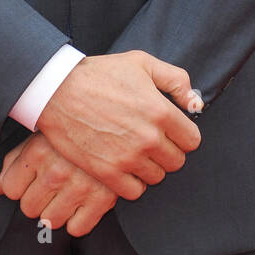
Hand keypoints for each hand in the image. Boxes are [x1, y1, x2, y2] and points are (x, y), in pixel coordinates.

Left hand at [0, 133, 117, 235]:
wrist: (118, 122)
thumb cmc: (75, 130)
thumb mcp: (41, 136)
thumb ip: (14, 162)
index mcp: (37, 151)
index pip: (10, 190)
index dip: (20, 186)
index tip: (33, 177)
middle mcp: (56, 171)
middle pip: (28, 208)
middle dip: (38, 199)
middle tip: (53, 184)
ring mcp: (79, 187)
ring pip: (51, 221)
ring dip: (57, 211)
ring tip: (68, 192)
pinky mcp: (102, 200)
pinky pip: (77, 228)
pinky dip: (79, 220)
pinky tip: (83, 202)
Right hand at [35, 50, 201, 198]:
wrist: (57, 90)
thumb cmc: (99, 74)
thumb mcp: (142, 63)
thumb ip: (176, 80)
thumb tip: (196, 104)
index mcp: (160, 112)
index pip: (192, 141)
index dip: (183, 135)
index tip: (170, 131)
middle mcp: (148, 138)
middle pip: (176, 162)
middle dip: (167, 151)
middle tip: (150, 140)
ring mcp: (127, 158)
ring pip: (156, 177)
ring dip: (149, 167)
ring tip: (134, 151)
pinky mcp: (107, 172)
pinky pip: (134, 192)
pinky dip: (132, 182)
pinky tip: (123, 166)